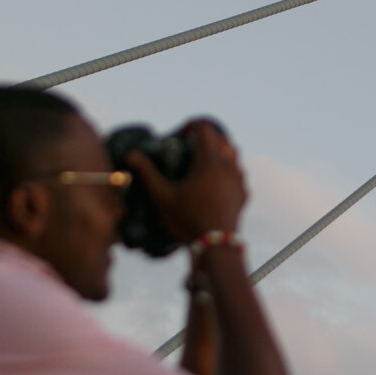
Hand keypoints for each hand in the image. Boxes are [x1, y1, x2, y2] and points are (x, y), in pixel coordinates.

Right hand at [129, 118, 245, 243]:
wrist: (216, 247)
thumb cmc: (187, 220)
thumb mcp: (162, 196)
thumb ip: (147, 172)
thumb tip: (132, 154)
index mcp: (210, 160)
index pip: (204, 127)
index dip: (189, 127)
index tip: (177, 138)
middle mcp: (229, 165)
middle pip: (220, 138)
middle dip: (203, 138)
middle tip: (186, 149)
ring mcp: (239, 179)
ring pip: (232, 153)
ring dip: (217, 152)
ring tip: (200, 164)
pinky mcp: (243, 193)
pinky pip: (237, 172)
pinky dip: (226, 170)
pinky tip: (213, 183)